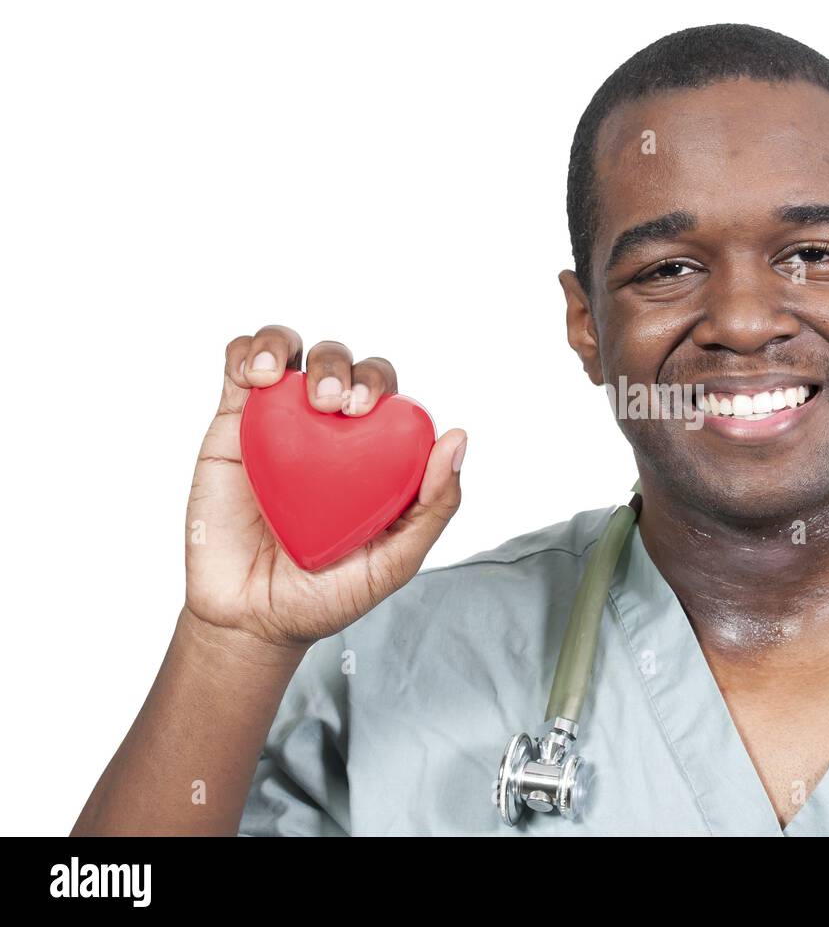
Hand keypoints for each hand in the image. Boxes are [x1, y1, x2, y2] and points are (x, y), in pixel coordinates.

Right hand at [183, 325, 466, 647]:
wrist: (251, 619)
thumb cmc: (327, 593)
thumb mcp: (395, 560)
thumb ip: (433, 506)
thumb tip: (458, 438)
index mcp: (372, 451)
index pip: (386, 394)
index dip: (379, 385)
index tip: (366, 410)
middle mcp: (329, 429)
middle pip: (343, 365)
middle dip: (343, 369)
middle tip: (334, 406)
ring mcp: (280, 422)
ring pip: (292, 352)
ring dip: (289, 346)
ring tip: (279, 379)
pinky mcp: (232, 425)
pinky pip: (240, 368)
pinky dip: (247, 351)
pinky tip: (255, 374)